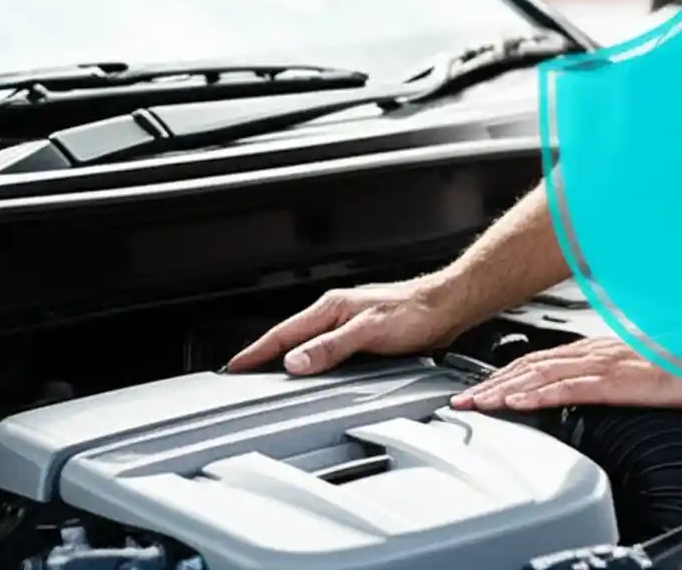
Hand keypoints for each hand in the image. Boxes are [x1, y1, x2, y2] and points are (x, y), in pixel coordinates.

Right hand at [227, 275, 467, 374]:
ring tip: (268, 374)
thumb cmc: (414, 313)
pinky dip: (310, 359)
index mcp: (330, 308)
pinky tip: (311, 369)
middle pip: (290, 337)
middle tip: (243, 372)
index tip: (236, 366)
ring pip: (307, 343)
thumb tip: (296, 361)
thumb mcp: (367, 332)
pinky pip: (325, 348)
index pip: (283, 333)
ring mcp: (347, 322)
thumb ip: (330, 347)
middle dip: (264, 354)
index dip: (257, 351)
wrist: (445, 306)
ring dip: (286, 357)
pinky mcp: (361, 334)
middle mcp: (336, 312)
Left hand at [450, 337, 681, 411]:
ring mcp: (600, 366)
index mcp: (593, 350)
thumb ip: (607, 375)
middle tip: (461, 402)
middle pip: (528, 368)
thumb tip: (587, 386)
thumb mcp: (635, 369)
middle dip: (490, 385)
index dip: (503, 375)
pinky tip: (517, 403)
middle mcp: (590, 353)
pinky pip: (568, 388)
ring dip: (503, 391)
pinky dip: (537, 395)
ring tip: (477, 404)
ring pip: (539, 377)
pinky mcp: (614, 381)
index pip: (536, 362)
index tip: (479, 390)